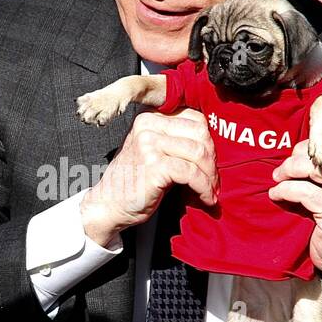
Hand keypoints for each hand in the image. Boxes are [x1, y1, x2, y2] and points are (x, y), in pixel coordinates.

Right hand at [80, 108, 217, 247]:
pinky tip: (205, 198)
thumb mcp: (153, 151)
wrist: (108, 204)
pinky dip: (203, 187)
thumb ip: (175, 140)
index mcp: (149, 117)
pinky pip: (191, 173)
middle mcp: (148, 125)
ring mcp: (149, 144)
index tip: (210, 163)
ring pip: (198, 153)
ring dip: (210, 176)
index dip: (209, 142)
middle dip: (212, 159)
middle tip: (213, 179)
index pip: (195, 118)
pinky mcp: (153, 166)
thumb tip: (213, 144)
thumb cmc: (133, 181)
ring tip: (210, 191)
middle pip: (200, 134)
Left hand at [269, 128, 321, 304]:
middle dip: (299, 152)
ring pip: (314, 165)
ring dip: (289, 169)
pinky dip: (285, 189)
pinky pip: (304, 191)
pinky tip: (277, 195)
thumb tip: (302, 142)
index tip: (302, 146)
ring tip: (278, 178)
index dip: (321, 132)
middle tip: (285, 167)